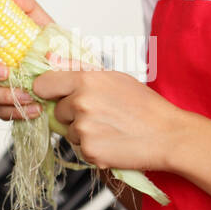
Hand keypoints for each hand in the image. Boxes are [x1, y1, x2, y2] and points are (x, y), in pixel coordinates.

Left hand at [32, 51, 182, 172]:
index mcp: (86, 80)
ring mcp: (84, 129)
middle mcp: (81, 103)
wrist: (167, 135)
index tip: (56, 95)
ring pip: (69, 132)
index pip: (43, 84)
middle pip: (58, 111)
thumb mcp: (115, 78)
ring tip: (110, 128)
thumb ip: (80, 69)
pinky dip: (93, 148)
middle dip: (73, 115)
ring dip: (84, 133)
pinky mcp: (89, 151)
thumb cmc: (145, 106)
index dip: (49, 91)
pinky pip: (80, 149)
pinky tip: (113, 141)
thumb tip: (51, 58)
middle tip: (101, 114)